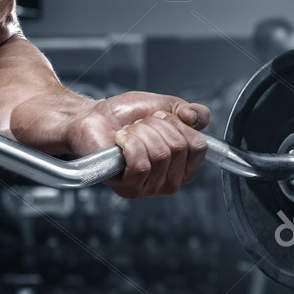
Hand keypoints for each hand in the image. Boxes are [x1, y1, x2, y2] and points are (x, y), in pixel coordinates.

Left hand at [64, 92, 211, 197]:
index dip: (178, 124)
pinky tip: (120, 141)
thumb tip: (196, 118)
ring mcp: (151, 187)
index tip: (160, 117)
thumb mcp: (166, 105)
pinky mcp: (130, 188)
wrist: (94, 118)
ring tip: (129, 132)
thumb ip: (191, 112)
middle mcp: (171, 180)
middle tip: (140, 125)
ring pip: (159, 155)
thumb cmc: (127, 115)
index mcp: (184, 163)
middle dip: (157, 126)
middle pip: (179, 148)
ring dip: (141, 133)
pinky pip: (140, 165)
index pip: (198, 146)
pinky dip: (129, 144)